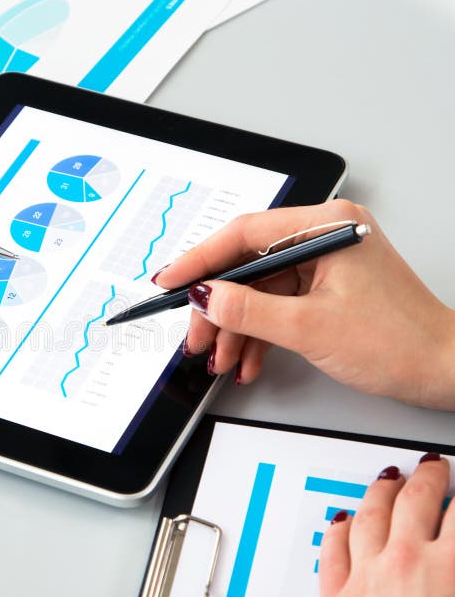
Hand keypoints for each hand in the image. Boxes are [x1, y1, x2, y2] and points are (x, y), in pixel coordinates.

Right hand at [154, 199, 454, 408]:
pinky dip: (258, 333)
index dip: (199, 259)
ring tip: (221, 358)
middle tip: (196, 335)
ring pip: (257, 290)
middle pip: (246, 265)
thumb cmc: (400, 341)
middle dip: (217, 307)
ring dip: (235, 328)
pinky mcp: (323, 287)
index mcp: (325, 226)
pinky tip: (247, 360)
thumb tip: (204, 296)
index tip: (168, 280)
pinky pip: (275, 304)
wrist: (443, 370)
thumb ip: (248, 309)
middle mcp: (322, 236)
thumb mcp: (310, 327)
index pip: (243, 234)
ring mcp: (323, 262)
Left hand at [320, 454, 454, 596]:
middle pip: (414, 503)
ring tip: (390, 479)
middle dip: (429, 480)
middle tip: (435, 469)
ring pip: (369, 517)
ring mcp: (365, 582)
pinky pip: (331, 552)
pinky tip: (340, 519)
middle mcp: (405, 567)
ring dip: (381, 492)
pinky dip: (337, 529)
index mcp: (451, 572)